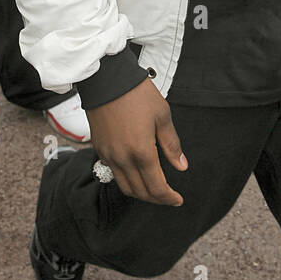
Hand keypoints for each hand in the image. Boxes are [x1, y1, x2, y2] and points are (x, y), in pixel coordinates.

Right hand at [87, 80, 187, 206]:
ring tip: (154, 188)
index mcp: (142, 151)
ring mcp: (108, 155)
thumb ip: (172, 144)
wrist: (107, 79)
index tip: (178, 199)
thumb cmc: (137, 94)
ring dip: (140, 192)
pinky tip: (137, 171)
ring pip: (125, 186)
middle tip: (169, 196)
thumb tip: (181, 166)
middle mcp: (122, 158)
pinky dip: (127, 179)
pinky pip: (114, 172)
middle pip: (140, 192)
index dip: (169, 198)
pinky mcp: (99, 148)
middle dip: (156, 199)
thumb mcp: (162, 116)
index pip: (156, 188)